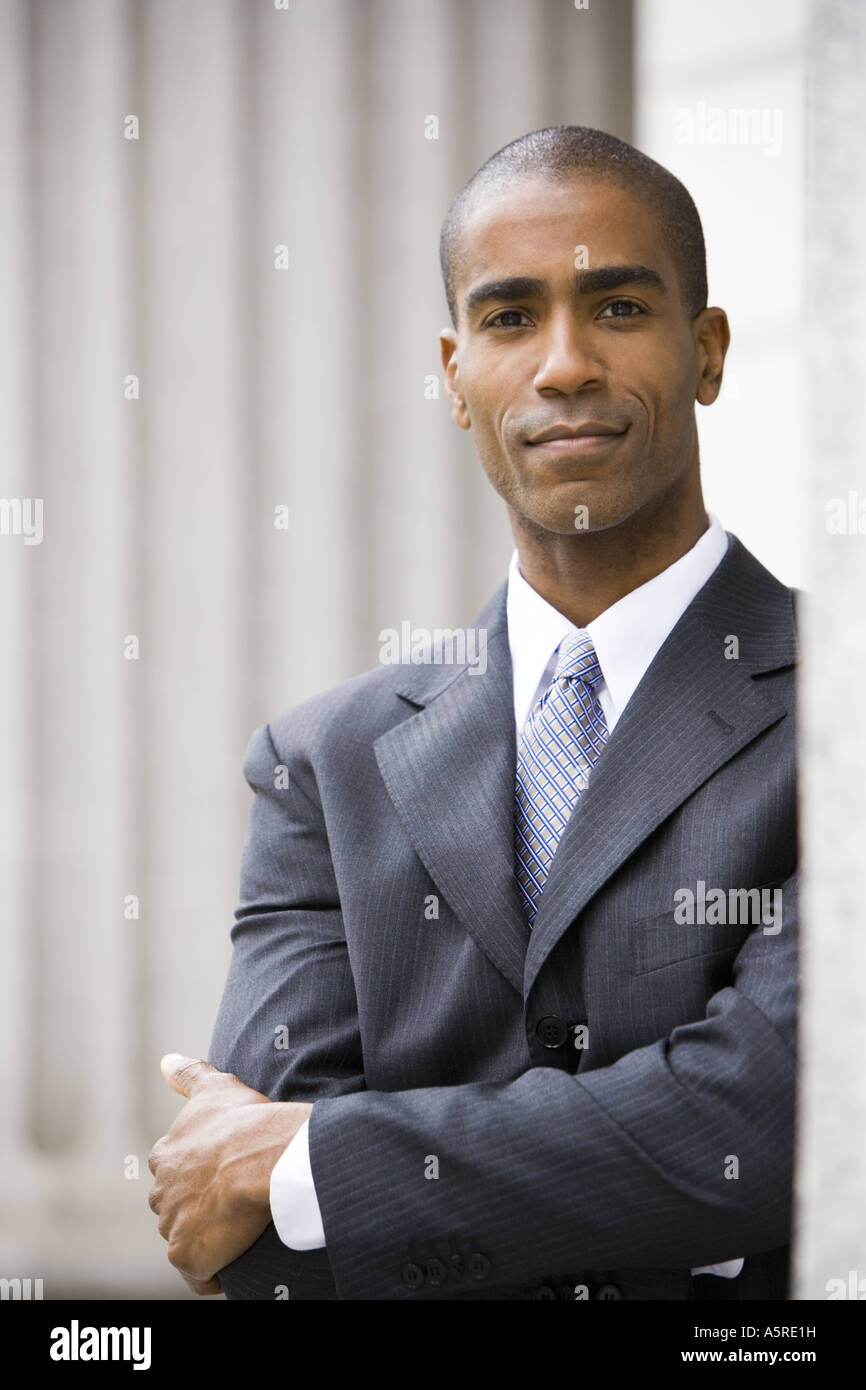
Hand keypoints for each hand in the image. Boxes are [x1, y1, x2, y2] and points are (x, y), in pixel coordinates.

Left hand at [148, 1054, 312, 1295]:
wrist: (261, 1157)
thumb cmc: (243, 1121)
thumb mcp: (216, 1088)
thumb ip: (189, 1075)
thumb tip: (166, 1060)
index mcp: (166, 1155)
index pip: (171, 1171)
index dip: (196, 1174)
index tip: (220, 1174)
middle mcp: (161, 1192)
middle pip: (175, 1207)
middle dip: (196, 1208)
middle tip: (233, 1204)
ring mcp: (171, 1227)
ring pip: (185, 1239)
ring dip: (206, 1239)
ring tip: (240, 1233)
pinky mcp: (186, 1257)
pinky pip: (198, 1276)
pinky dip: (213, 1274)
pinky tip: (235, 1264)